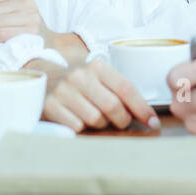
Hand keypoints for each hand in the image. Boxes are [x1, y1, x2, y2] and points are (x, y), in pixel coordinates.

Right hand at [42, 59, 159, 132]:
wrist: (43, 77)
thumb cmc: (80, 83)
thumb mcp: (98, 77)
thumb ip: (119, 90)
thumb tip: (146, 114)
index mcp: (97, 66)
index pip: (126, 88)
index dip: (142, 108)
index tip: (152, 122)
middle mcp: (79, 76)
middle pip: (113, 107)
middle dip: (123, 120)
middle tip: (122, 123)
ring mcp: (63, 91)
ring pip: (95, 119)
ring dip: (101, 124)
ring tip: (96, 117)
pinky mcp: (50, 106)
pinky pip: (77, 127)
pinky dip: (82, 128)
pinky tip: (78, 119)